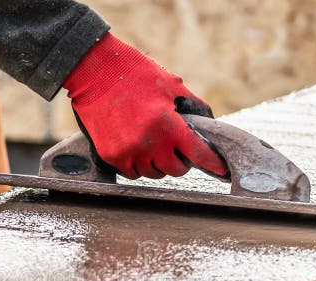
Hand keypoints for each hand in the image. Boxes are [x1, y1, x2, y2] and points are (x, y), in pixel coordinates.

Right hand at [62, 33, 227, 179]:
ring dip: (157, 163)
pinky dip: (137, 164)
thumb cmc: (136, 74)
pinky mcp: (111, 156)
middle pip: (175, 170)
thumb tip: (208, 125)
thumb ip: (193, 106)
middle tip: (175, 147)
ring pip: (153, 173)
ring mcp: (128, 152)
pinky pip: (132, 172)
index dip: (212, 163)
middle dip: (179, 160)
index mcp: (167, 124)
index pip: (198, 153)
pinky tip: (135, 147)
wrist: (95, 72)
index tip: (220, 169)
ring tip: (152, 144)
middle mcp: (149, 142)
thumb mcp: (171, 85)